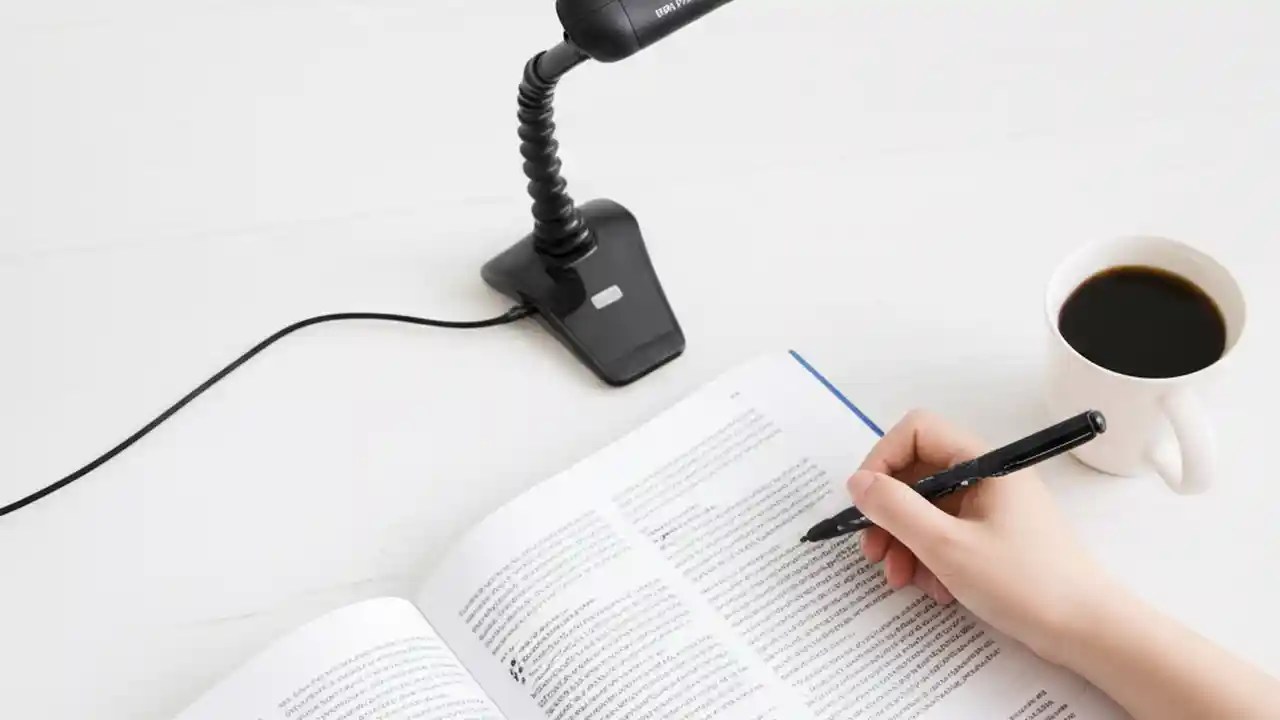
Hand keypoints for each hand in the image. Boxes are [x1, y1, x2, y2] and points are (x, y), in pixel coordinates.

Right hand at [848, 410, 1115, 662]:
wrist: (1088, 631)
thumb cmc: (1025, 584)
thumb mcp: (947, 546)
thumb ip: (896, 509)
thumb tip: (858, 483)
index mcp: (985, 463)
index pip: (917, 431)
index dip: (883, 460)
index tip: (865, 502)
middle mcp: (988, 477)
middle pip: (918, 474)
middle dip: (889, 514)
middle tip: (873, 552)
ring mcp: (992, 508)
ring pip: (928, 509)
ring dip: (906, 543)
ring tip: (903, 579)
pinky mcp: (994, 538)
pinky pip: (947, 535)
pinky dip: (931, 558)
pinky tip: (936, 589)